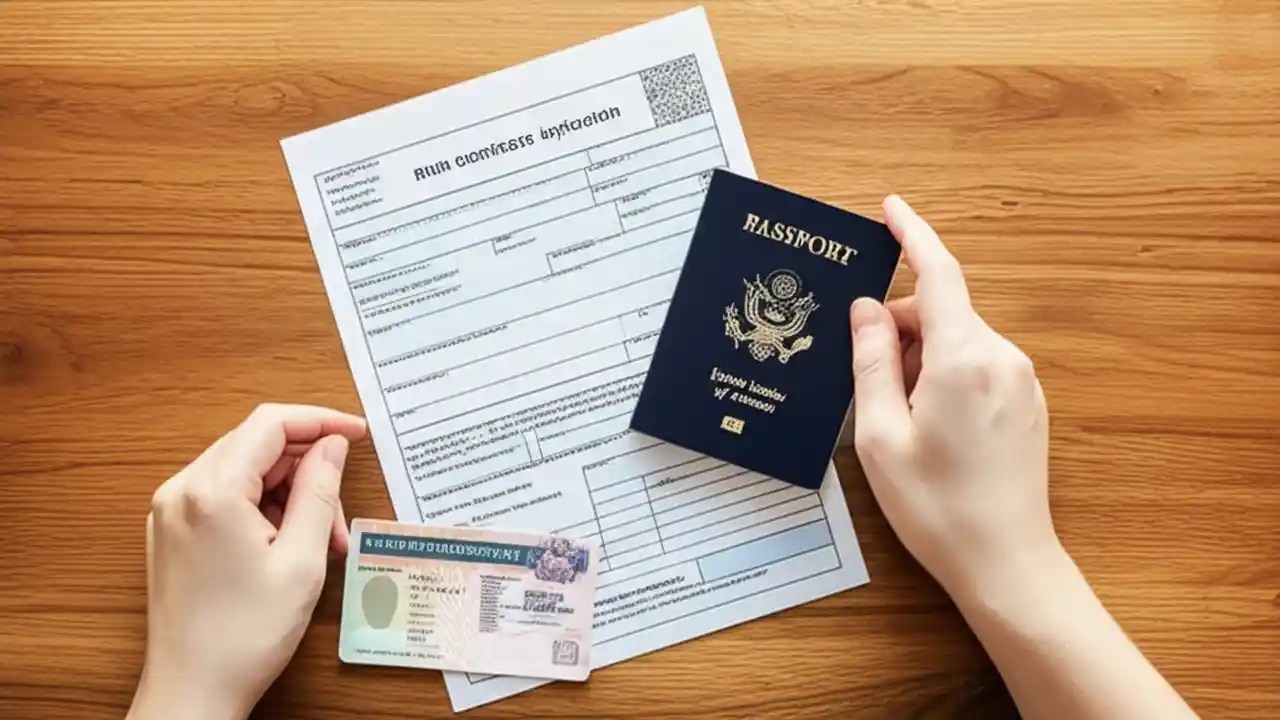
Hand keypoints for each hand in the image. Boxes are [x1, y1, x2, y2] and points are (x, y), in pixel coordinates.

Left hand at [128, 404, 366, 719]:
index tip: (356, 433)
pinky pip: (225, 496)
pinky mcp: (172, 532)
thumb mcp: (302, 559)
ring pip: (244, 472)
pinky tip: (288, 543)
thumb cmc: (244, 637)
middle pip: (258, 446)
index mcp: (212, 491)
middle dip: (308, 471)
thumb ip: (320, 490)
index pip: (271, 424)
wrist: (193, 691)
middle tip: (340, 516)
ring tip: (319, 543)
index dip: (320, 421)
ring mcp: (171, 512)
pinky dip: (263, 508)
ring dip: (289, 494)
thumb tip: (331, 446)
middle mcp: (181, 491)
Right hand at [850, 196, 1057, 602]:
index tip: (890, 207)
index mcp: (963, 358)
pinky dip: (942, 375)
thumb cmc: (937, 506)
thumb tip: (866, 309)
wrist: (1006, 563)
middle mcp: (1001, 358)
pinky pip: (976, 365)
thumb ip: (871, 361)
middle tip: (866, 382)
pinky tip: (926, 427)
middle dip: (898, 329)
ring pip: (957, 339)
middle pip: (941, 311)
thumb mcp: (881, 434)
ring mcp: (1021, 380)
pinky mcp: (1027, 402)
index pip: (938, 272)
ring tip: (898, 420)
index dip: (912, 234)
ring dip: (919, 359)